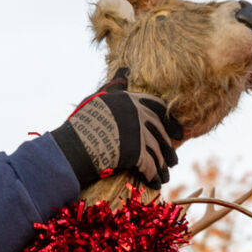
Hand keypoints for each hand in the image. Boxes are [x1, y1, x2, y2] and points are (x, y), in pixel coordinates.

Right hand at [52, 68, 183, 188]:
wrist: (73, 145)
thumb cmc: (82, 123)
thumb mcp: (98, 98)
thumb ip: (115, 86)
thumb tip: (125, 69)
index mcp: (130, 99)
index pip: (158, 107)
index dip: (169, 121)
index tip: (177, 132)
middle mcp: (137, 114)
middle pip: (161, 132)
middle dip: (168, 149)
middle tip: (173, 161)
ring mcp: (138, 132)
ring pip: (158, 151)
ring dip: (162, 167)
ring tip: (164, 177)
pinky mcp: (136, 152)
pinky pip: (151, 166)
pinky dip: (153, 176)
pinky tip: (154, 183)